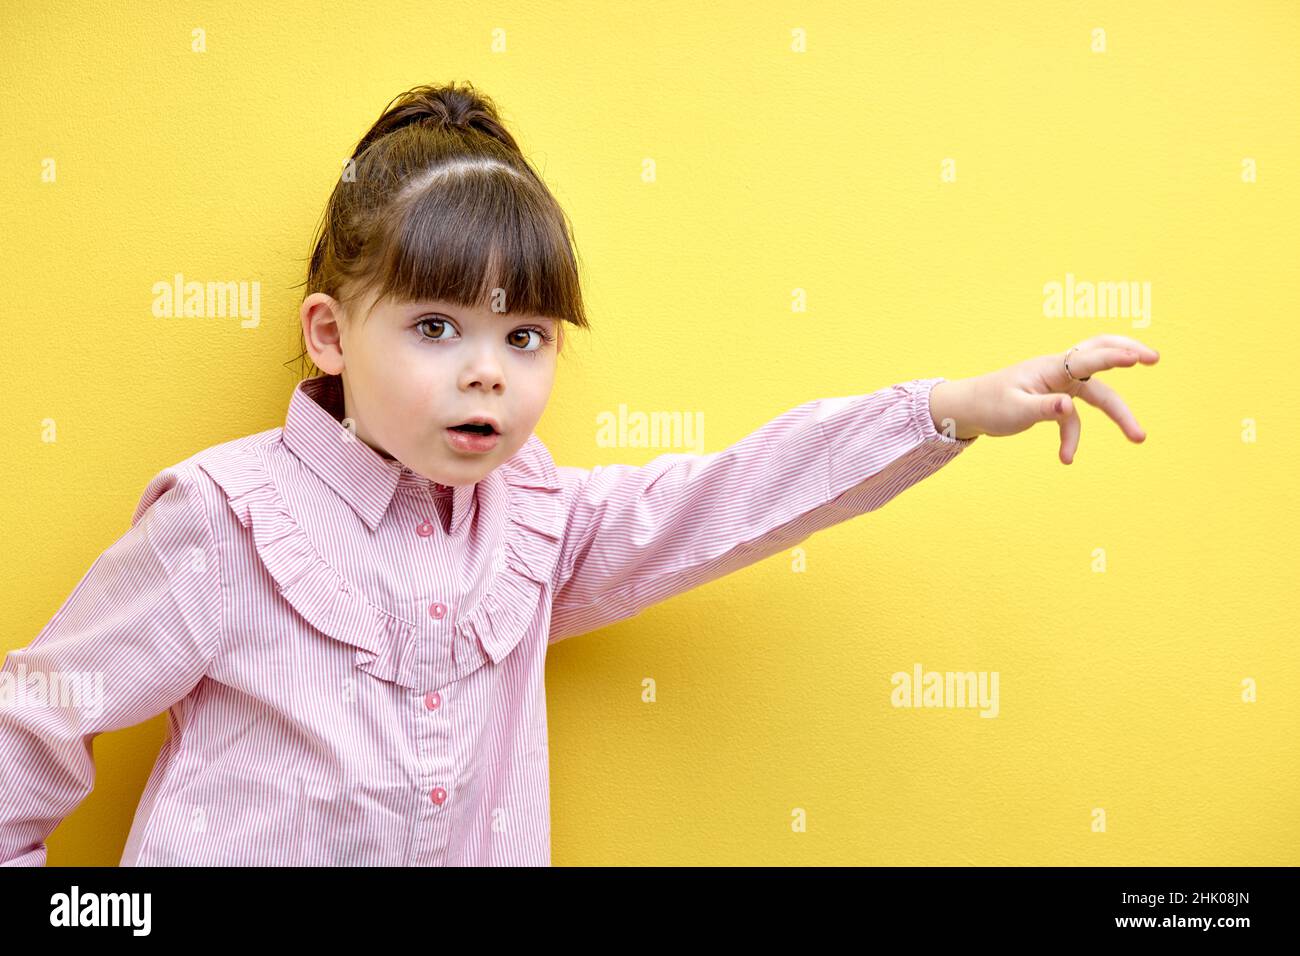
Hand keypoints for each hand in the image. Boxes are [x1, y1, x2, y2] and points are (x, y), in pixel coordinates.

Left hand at [930, 335, 1159, 463]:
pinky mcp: (1055, 399)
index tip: (1140, 358)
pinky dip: (1073, 436)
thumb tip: (1068, 408)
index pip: (1088, 358)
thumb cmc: (989, 406)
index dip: (1115, 356)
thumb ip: (1044, 409)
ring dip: (1117, 414)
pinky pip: (1075, 416)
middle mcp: (1058, 370)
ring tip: (1139, 438)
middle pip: (1099, 354)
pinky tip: (1065, 458)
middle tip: (1155, 358)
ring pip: (1097, 392)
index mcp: (1050, 368)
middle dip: (1128, 352)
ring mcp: (1058, 384)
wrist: (969, 410)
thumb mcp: (1015, 410)